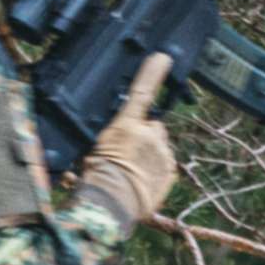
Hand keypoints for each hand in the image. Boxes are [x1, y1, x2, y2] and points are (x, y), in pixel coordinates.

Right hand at [76, 51, 181, 225]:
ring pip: (160, 146)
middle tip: (128, 152)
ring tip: (132, 170)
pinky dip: (157, 169)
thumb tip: (116, 132)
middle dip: (145, 134)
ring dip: (151, 153)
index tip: (164, 58)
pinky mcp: (170, 172)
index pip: (142, 91)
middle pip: (153, 126)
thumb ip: (112, 133)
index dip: (153, 73)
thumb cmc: (95, 177)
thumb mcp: (94, 146)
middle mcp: (149, 135)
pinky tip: (141, 180)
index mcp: (127, 125)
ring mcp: (163, 154)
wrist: (110, 207)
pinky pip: (165, 164)